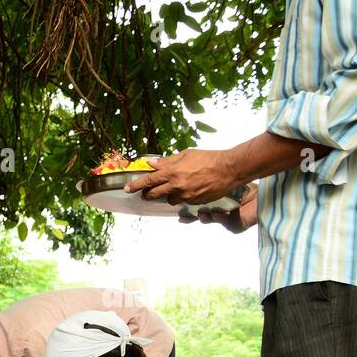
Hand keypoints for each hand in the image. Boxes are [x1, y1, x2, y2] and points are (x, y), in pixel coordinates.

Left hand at [124, 149, 242, 205]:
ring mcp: (185, 196)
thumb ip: (167, 161)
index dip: (136, 185)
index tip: (127, 189)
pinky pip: (183, 202)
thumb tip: (151, 163)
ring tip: (177, 187)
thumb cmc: (208, 158)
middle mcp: (176, 186)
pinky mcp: (194, 202)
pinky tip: (190, 189)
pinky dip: (183, 196)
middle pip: (153, 194)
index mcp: (172, 172)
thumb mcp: (185, 155)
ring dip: (168, 195)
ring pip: (169, 200)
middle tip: (146, 193)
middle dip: (147, 194)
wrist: (229, 169)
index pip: (148, 180)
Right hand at [178, 182, 256, 233]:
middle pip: (201, 218)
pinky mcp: (237, 225)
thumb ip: (213, 186)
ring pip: (213, 221)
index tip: (178, 211)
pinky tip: (218, 214)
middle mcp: (220, 214)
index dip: (187, 211)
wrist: (265, 193)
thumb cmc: (247, 189)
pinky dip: (222, 218)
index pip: (197, 209)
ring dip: (206, 218)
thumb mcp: (226, 186)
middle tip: (183, 217)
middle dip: (191, 218)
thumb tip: (195, 181)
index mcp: (215, 206)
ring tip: (201, 214)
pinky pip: (228, 223)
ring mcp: (228, 221)